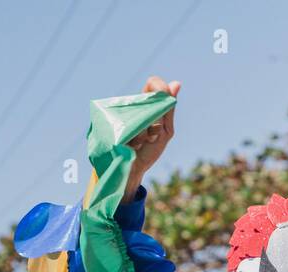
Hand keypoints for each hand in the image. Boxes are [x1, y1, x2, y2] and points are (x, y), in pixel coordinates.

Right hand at [123, 76, 181, 201]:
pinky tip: (132, 147)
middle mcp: (131, 106)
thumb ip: (169, 109)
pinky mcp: (110, 126)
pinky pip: (130, 128)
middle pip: (148, 102)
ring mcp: (119, 115)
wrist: (132, 170)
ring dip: (145, 134)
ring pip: (140, 116)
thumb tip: (177, 83)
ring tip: (140, 144)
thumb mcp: (164, 132)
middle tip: (151, 137)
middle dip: (154, 123)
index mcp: (145, 104)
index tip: (163, 102)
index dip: (159, 89)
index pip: (153, 84)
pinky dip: (135, 140)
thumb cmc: (149, 150)